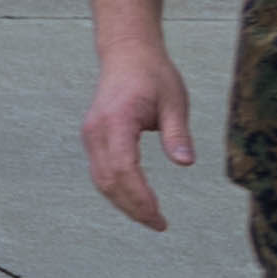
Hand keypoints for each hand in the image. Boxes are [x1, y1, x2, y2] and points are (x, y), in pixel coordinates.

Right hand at [78, 42, 199, 229]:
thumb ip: (177, 133)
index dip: (139, 197)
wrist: (127, 54)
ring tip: (150, 217)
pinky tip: (137, 200)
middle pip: (108, 181)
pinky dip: (117, 190)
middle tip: (159, 224)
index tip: (159, 216)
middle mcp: (97, 130)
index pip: (123, 168)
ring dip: (123, 202)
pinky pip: (101, 171)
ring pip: (101, 180)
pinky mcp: (94, 138)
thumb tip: (185, 163)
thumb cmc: (153, 75)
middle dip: (132, 207)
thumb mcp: (174, 101)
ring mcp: (91, 135)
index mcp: (117, 120)